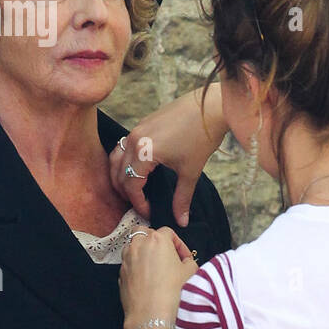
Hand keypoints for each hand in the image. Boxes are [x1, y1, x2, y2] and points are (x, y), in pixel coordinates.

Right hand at [110, 87, 228, 226]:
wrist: (211, 107)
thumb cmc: (202, 136)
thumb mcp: (191, 171)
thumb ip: (182, 198)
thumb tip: (181, 221)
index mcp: (144, 151)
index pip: (131, 185)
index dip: (138, 203)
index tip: (149, 212)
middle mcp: (134, 139)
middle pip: (118, 172)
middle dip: (126, 192)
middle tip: (140, 204)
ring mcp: (137, 129)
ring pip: (117, 158)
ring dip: (121, 176)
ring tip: (135, 190)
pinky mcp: (142, 124)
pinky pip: (124, 146)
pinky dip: (126, 161)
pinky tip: (140, 171)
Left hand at [119, 227, 197, 328]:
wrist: (151, 313)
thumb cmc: (171, 292)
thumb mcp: (191, 272)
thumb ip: (189, 261)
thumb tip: (186, 262)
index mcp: (157, 240)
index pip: (169, 232)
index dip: (179, 244)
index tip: (184, 257)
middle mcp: (139, 246)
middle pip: (144, 232)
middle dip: (155, 239)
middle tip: (166, 253)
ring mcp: (127, 259)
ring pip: (132, 245)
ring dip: (143, 250)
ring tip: (154, 264)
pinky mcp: (121, 273)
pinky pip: (129, 262)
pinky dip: (136, 265)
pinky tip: (147, 278)